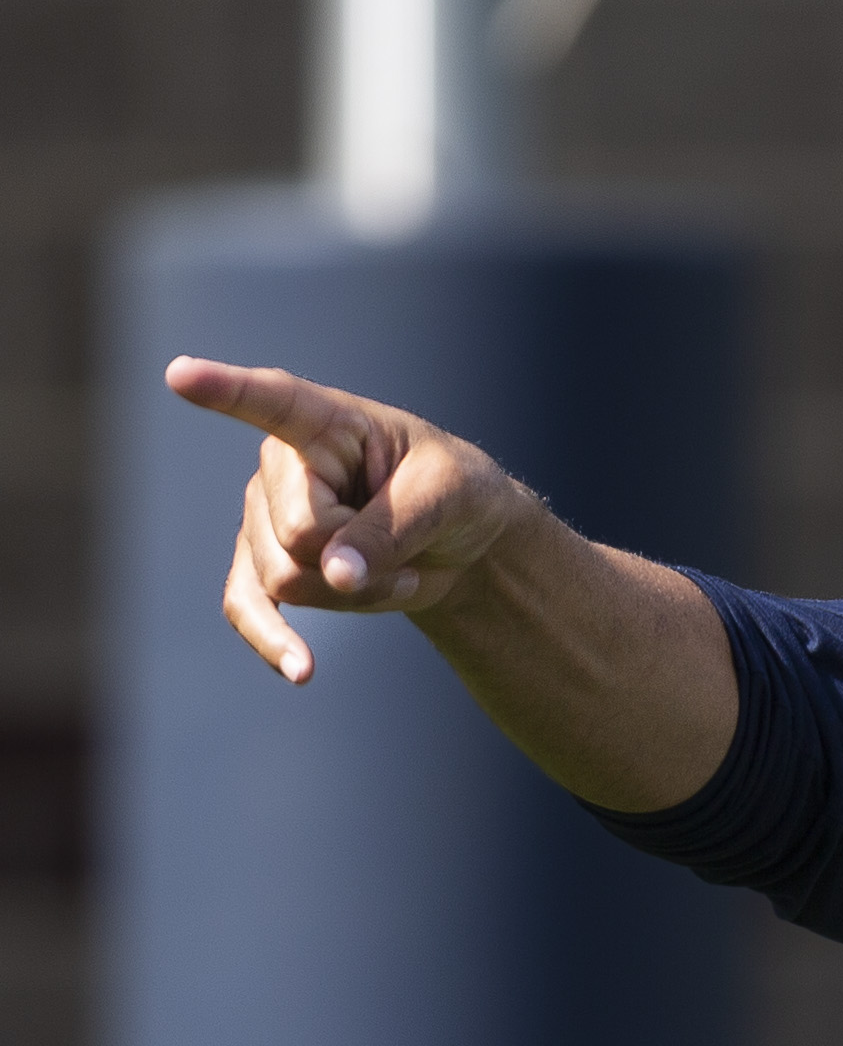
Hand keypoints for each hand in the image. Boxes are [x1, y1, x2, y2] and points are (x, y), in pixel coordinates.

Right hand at [165, 356, 537, 683]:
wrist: (459, 543)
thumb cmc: (454, 493)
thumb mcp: (447, 498)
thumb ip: (389, 529)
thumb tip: (333, 576)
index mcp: (325, 422)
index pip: (270, 401)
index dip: (225, 389)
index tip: (180, 374)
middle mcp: (279, 466)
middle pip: (297, 532)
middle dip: (359, 556)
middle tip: (409, 541)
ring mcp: (262, 517)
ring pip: (286, 579)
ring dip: (356, 593)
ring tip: (399, 568)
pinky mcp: (263, 567)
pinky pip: (248, 609)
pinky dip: (276, 643)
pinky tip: (301, 670)